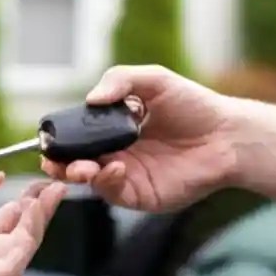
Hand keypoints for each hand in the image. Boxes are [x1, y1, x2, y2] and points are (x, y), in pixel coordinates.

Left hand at [0, 170, 64, 275]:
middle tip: (53, 186)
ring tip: (49, 194)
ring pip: (20, 251)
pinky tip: (33, 211)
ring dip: (38, 223)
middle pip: (14, 239)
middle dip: (37, 213)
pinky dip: (28, 238)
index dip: (20, 206)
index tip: (38, 185)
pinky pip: (12, 263)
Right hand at [41, 65, 238, 211]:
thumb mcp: (154, 80)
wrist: (228, 134)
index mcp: (117, 129)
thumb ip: (120, 80)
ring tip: (81, 167)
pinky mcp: (144, 195)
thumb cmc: (195, 104)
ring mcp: (130, 176)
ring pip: (92, 181)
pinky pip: (116, 193)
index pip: (80, 137)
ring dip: (80, 175)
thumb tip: (91, 99)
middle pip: (78, 163)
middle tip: (53, 161)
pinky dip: (107, 182)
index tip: (48, 139)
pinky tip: (114, 167)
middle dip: (61, 164)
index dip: (62, 140)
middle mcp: (119, 154)